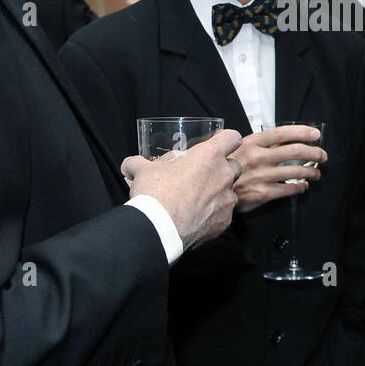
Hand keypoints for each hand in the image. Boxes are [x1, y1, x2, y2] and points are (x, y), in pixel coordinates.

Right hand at [122, 129, 242, 250]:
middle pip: (235, 165)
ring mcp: (226, 200)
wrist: (159, 228)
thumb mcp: (142, 171)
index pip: (231, 137)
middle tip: (204, 175)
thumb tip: (129, 165)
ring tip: (196, 201)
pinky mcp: (224, 221)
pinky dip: (213, 215)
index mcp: (209, 156)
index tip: (219, 143)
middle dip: (223, 169)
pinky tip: (196, 218)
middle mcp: (223, 175)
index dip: (226, 139)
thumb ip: (138, 163)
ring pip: (229, 192)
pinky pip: (223, 214)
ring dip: (217, 194)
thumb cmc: (155, 193)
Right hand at [227, 125, 326, 212]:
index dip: (302, 132)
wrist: (211, 190)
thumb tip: (278, 137)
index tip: (315, 135)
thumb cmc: (225, 168)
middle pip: (294, 151)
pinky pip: (288, 189)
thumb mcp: (236, 148)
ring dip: (311, 171)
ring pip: (296, 171)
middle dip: (314, 152)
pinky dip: (300, 187)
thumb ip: (256, 143)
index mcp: (252, 143)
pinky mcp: (262, 193)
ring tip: (316, 173)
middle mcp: (258, 157)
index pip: (282, 133)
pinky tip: (304, 186)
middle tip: (322, 155)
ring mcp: (261, 176)